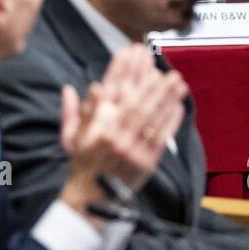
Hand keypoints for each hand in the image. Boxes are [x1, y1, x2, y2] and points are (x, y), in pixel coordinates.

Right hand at [58, 46, 186, 217]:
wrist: (91, 198)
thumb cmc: (82, 166)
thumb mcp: (70, 138)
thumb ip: (72, 112)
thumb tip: (71, 89)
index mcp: (97, 126)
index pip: (110, 91)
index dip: (120, 70)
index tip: (128, 52)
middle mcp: (115, 135)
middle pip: (136, 101)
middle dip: (151, 81)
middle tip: (163, 65)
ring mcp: (132, 148)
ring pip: (152, 117)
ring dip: (167, 97)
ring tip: (178, 81)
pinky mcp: (146, 161)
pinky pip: (161, 137)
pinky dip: (170, 120)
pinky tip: (177, 106)